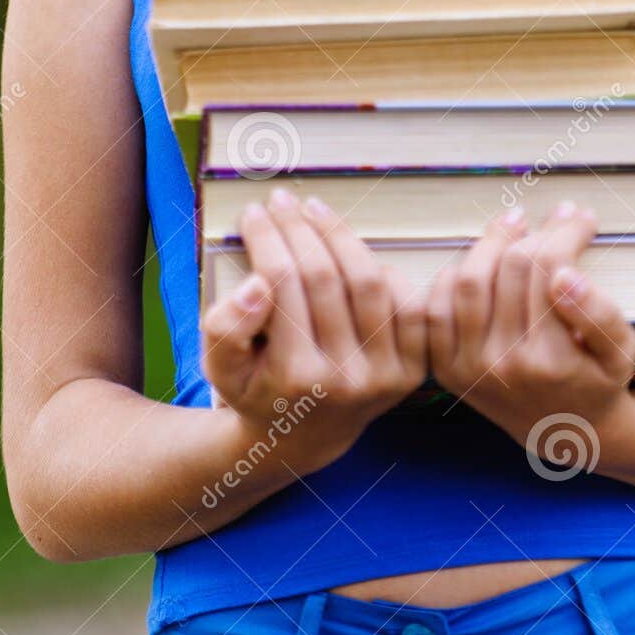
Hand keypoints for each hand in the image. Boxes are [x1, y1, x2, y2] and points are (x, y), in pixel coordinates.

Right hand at [200, 187, 427, 469]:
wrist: (303, 434)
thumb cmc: (255, 388)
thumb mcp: (220, 367)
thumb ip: (226, 326)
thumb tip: (258, 284)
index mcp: (298, 379)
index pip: (283, 286)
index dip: (267, 239)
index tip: (253, 212)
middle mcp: (348, 380)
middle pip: (326, 278)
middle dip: (299, 229)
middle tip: (281, 201)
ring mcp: (387, 375)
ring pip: (368, 282)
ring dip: (340, 236)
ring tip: (313, 211)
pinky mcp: (413, 369)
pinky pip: (406, 301)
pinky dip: (382, 268)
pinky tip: (350, 249)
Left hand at [425, 201, 634, 456]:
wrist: (564, 430)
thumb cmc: (598, 381)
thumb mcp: (620, 352)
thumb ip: (600, 313)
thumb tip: (564, 275)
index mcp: (550, 359)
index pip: (548, 269)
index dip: (565, 233)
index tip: (582, 216)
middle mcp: (503, 365)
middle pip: (510, 269)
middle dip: (534, 232)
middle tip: (552, 215)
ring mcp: (469, 369)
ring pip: (468, 281)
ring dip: (490, 243)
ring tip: (515, 225)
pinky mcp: (447, 370)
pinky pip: (437, 308)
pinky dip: (453, 276)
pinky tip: (482, 260)